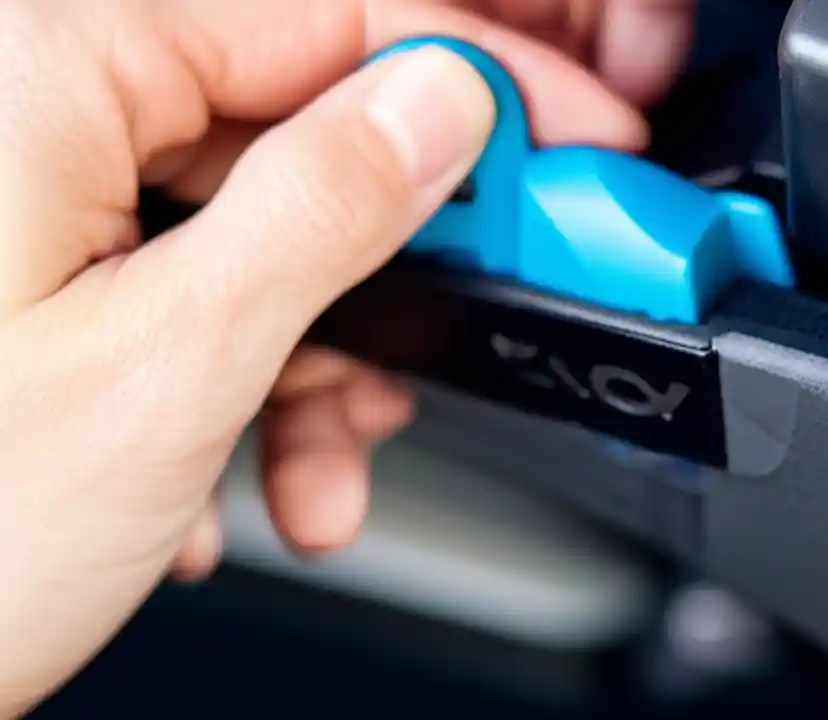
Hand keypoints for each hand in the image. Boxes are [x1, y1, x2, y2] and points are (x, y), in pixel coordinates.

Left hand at [0, 0, 648, 711]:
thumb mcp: (170, 362)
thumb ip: (328, 207)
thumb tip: (442, 107)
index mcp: (39, 68)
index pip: (324, 18)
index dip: (477, 81)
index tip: (578, 141)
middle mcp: (21, 111)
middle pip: (291, 137)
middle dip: (390, 269)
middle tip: (465, 333)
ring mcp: (23, 201)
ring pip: (250, 237)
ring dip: (318, 362)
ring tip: (319, 470)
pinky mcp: (29, 281)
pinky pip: (186, 292)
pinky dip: (240, 387)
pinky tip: (227, 485)